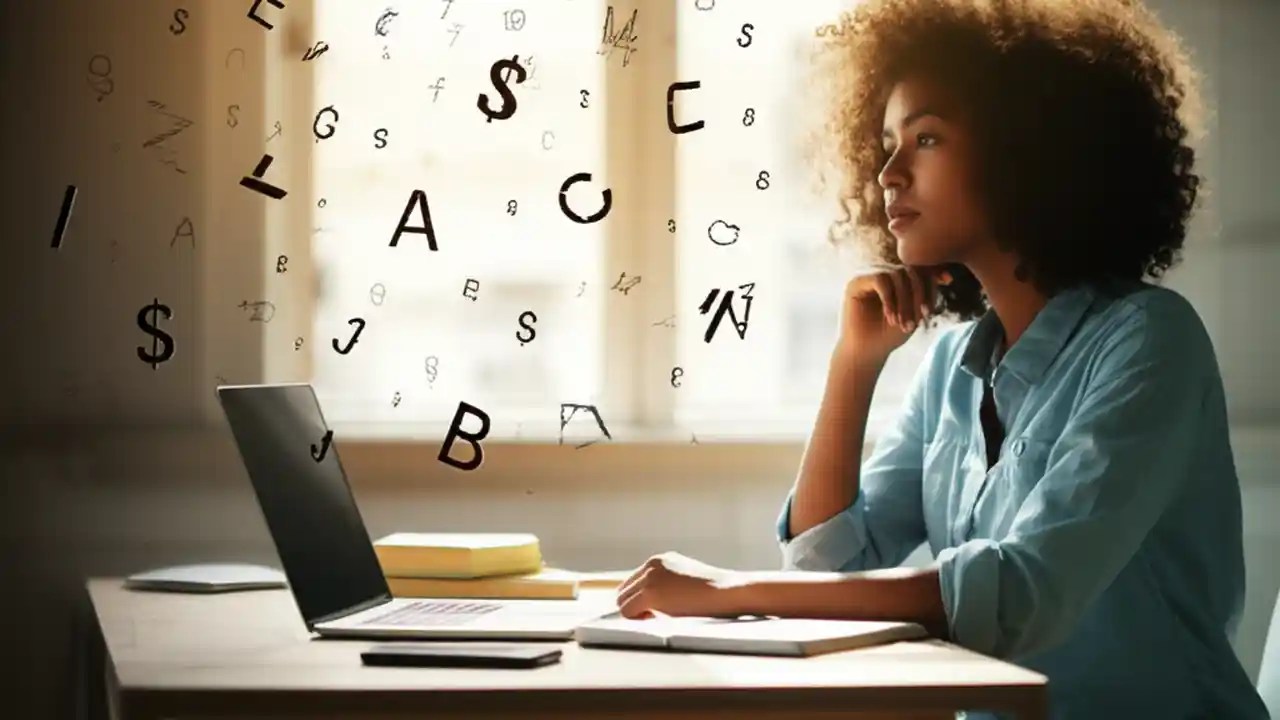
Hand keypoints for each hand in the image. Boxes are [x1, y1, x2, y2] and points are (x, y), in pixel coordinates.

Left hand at [615, 551, 742, 618]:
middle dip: (633, 606)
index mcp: (660, 560)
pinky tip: (655, 620)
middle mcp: (652, 565)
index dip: (638, 599)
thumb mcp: (687, 580)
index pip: (633, 581)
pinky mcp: (651, 593)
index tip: (651, 611)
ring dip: (634, 613)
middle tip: (651, 617)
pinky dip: (636, 620)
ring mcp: (650, 578)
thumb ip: (668, 585)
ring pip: (622, 601)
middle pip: (623, 590)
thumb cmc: (715, 592)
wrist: (729, 592)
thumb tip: (651, 603)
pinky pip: (628, 611)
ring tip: (655, 619)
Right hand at [835, 264, 951, 364]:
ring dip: (905, 301)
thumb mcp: (915, 313)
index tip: (948, 281)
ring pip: (897, 275)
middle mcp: (884, 273)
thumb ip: (926, 294)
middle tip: (920, 320)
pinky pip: (880, 280)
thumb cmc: (890, 335)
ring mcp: (869, 276)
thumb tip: (943, 276)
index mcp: (898, 279)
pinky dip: (889, 299)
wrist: (866, 352)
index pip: (919, 267)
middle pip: (910, 270)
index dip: (934, 271)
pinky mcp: (856, 282)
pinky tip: (890, 317)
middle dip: (919, 294)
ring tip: (903, 324)